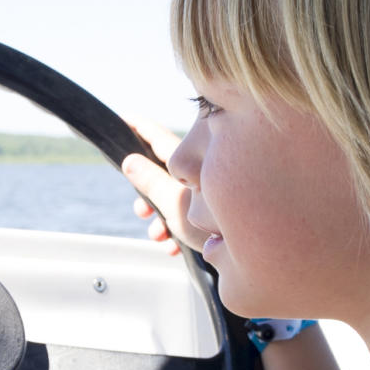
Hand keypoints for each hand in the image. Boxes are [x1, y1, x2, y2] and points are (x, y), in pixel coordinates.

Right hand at [120, 118, 200, 256]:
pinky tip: (174, 247)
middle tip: (141, 211)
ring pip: (172, 200)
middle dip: (146, 196)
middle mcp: (197, 175)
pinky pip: (187, 219)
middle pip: (162, 174)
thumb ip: (151, 182)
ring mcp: (205, 195)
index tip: (124, 117)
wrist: (245, 251)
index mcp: (186, 164)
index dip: (138, 127)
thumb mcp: (172, 204)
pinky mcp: (212, 216)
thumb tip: (129, 160)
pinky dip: (175, 233)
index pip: (156, 137)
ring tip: (159, 235)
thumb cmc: (211, 227)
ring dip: (160, 219)